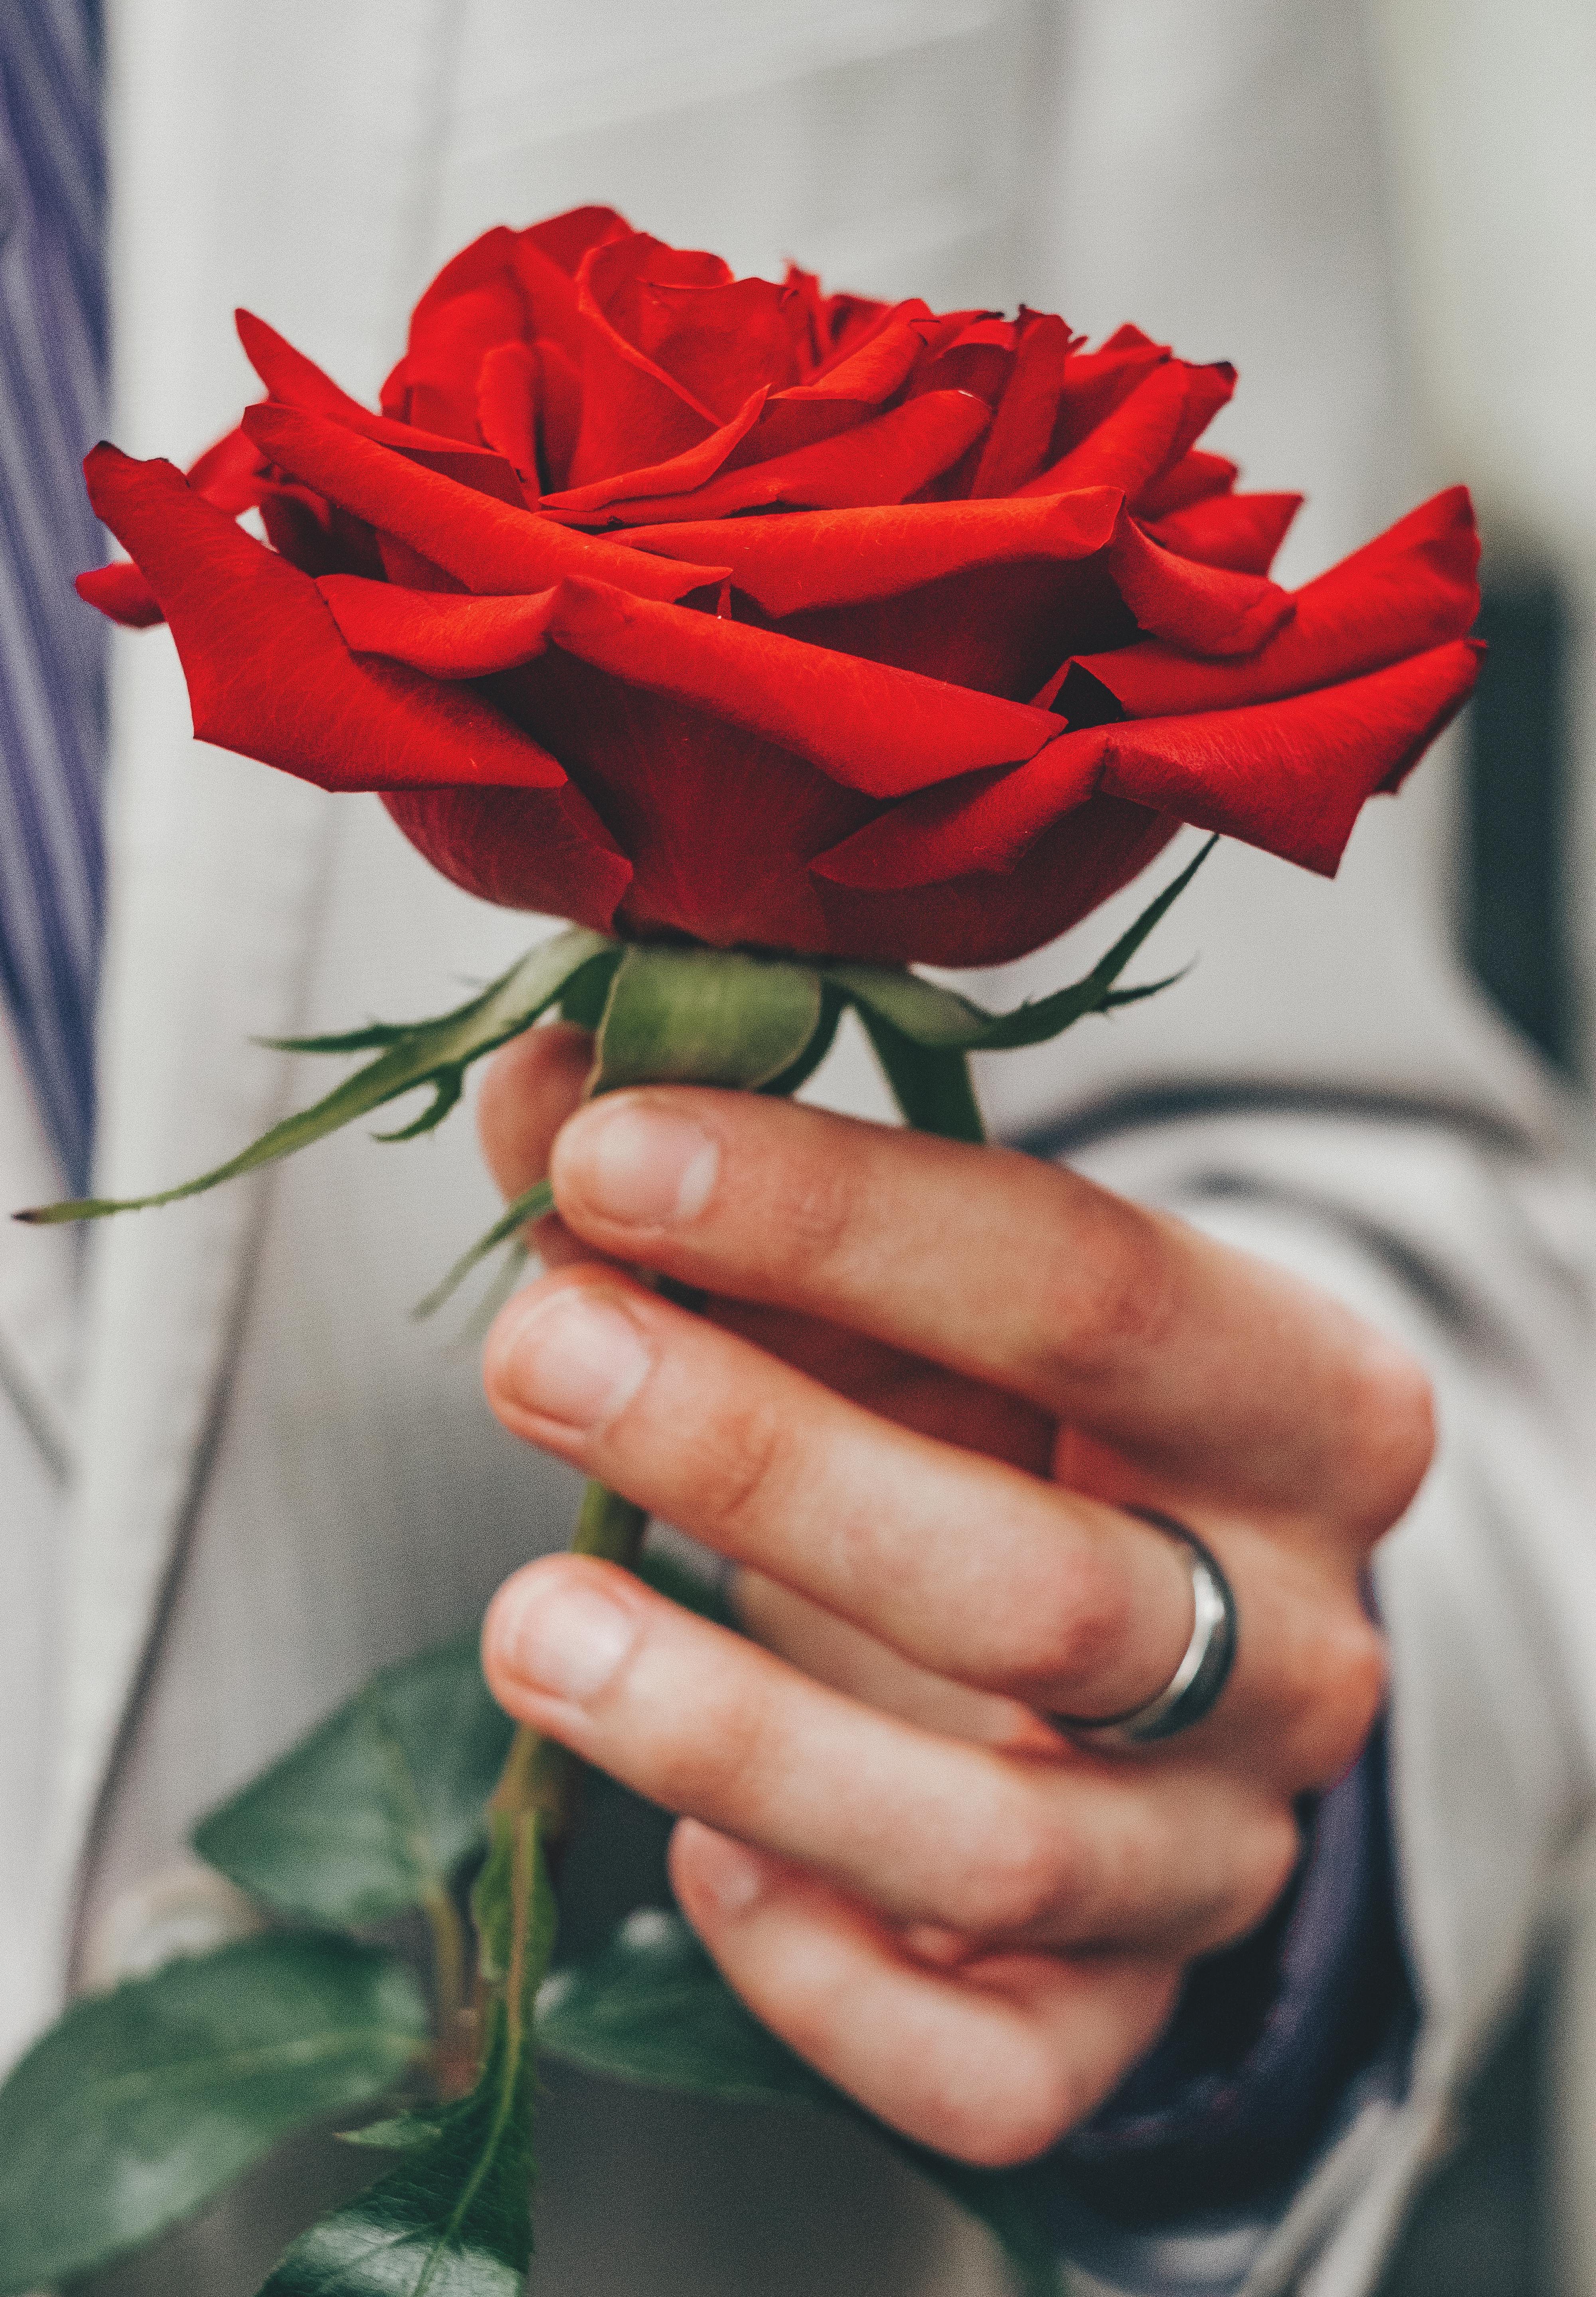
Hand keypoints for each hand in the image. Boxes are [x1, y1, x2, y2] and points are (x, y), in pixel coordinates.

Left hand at [475, 1029, 1431, 2165]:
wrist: (1135, 1637)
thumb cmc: (997, 1421)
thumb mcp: (893, 1286)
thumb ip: (721, 1190)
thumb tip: (541, 1079)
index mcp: (1298, 1403)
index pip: (1090, 1285)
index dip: (838, 1215)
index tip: (618, 1153)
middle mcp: (1298, 1639)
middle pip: (1042, 1585)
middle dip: (760, 1463)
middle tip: (538, 1354)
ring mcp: (1224, 1846)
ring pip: (1003, 1846)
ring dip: (732, 1734)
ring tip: (531, 1622)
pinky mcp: (1127, 2010)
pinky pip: (995, 2070)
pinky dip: (818, 1975)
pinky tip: (695, 1864)